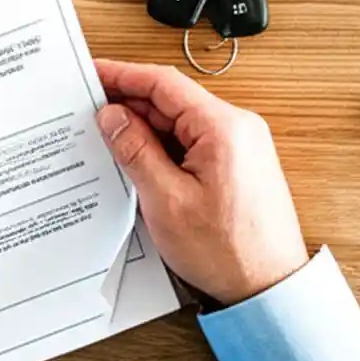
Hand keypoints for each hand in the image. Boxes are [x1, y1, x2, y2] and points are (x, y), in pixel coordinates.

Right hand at [95, 60, 308, 304]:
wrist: (270, 287)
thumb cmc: (229, 252)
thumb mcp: (167, 201)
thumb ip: (136, 151)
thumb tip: (113, 116)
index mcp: (224, 127)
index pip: (164, 83)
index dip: (123, 75)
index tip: (93, 73)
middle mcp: (239, 128)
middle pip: (173, 100)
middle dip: (130, 104)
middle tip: (88, 112)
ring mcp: (242, 145)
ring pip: (182, 122)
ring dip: (146, 129)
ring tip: (108, 141)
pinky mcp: (239, 164)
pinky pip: (195, 141)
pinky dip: (165, 146)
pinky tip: (139, 160)